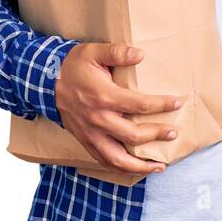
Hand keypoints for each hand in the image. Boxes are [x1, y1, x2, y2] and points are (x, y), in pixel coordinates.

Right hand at [54, 42, 181, 175]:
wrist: (45, 83)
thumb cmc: (73, 67)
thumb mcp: (93, 52)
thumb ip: (117, 52)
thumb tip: (140, 54)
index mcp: (104, 97)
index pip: (140, 105)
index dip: (162, 105)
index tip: (177, 103)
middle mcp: (98, 119)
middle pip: (134, 135)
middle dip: (156, 135)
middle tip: (173, 133)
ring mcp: (91, 134)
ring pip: (118, 158)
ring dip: (140, 165)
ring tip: (160, 166)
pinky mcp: (86, 141)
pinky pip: (105, 161)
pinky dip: (122, 168)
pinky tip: (136, 168)